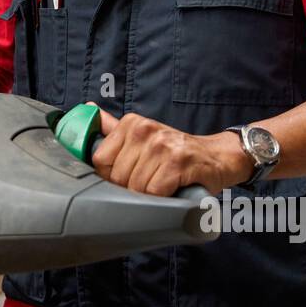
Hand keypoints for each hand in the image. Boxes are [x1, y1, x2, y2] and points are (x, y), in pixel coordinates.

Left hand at [88, 104, 253, 195]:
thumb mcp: (144, 136)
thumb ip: (113, 127)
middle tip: (150, 181)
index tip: (128, 175)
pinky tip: (172, 188)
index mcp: (132, 123)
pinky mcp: (177, 162)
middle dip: (130, 188)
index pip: (100, 160)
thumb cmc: (176, 152)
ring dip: (148, 195)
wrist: (218, 157)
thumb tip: (88, 109)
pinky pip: (154, 192)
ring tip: (162, 184)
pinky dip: (162, 197)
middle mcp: (145, 130)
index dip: (111, 175)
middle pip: (117, 176)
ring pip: (135, 187)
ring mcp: (161, 145)